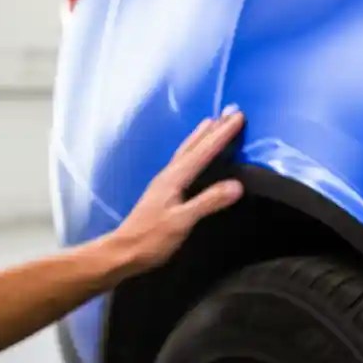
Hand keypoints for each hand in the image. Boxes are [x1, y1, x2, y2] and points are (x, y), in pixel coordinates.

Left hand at [103, 109, 246, 279]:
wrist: (123, 252)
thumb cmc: (151, 238)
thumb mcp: (182, 221)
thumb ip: (208, 202)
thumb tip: (237, 185)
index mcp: (174, 178)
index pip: (203, 152)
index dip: (222, 134)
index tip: (239, 117)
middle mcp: (169, 174)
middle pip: (194, 146)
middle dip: (214, 128)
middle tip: (231, 110)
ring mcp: (164, 181)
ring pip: (187, 151)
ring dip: (201, 135)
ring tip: (212, 122)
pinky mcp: (163, 191)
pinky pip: (183, 160)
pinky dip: (193, 149)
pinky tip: (194, 153)